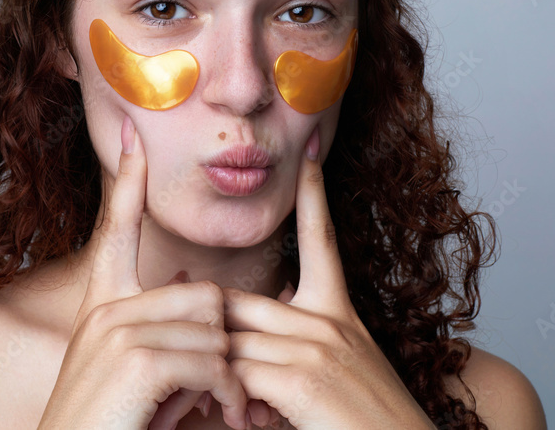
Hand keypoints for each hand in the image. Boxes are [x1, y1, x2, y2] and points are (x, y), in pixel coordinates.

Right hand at [38, 115, 249, 429]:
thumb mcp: (138, 377)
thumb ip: (166, 336)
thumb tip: (200, 298)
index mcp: (103, 308)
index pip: (116, 228)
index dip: (127, 181)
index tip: (133, 135)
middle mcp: (106, 310)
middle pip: (204, 292)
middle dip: (221, 344)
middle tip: (217, 391)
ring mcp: (117, 330)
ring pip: (214, 327)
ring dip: (226, 375)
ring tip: (210, 410)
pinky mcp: (137, 359)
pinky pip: (211, 358)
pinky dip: (227, 392)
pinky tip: (221, 415)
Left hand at [222, 125, 436, 428]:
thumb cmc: (368, 426)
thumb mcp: (340, 373)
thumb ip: (298, 349)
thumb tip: (249, 355)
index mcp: (339, 313)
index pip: (322, 238)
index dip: (314, 193)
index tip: (309, 152)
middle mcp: (328, 321)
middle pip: (239, 300)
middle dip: (207, 326)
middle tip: (186, 349)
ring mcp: (316, 347)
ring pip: (230, 340)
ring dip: (215, 376)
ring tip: (225, 410)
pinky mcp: (303, 380)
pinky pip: (238, 373)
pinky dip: (229, 400)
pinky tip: (244, 421)